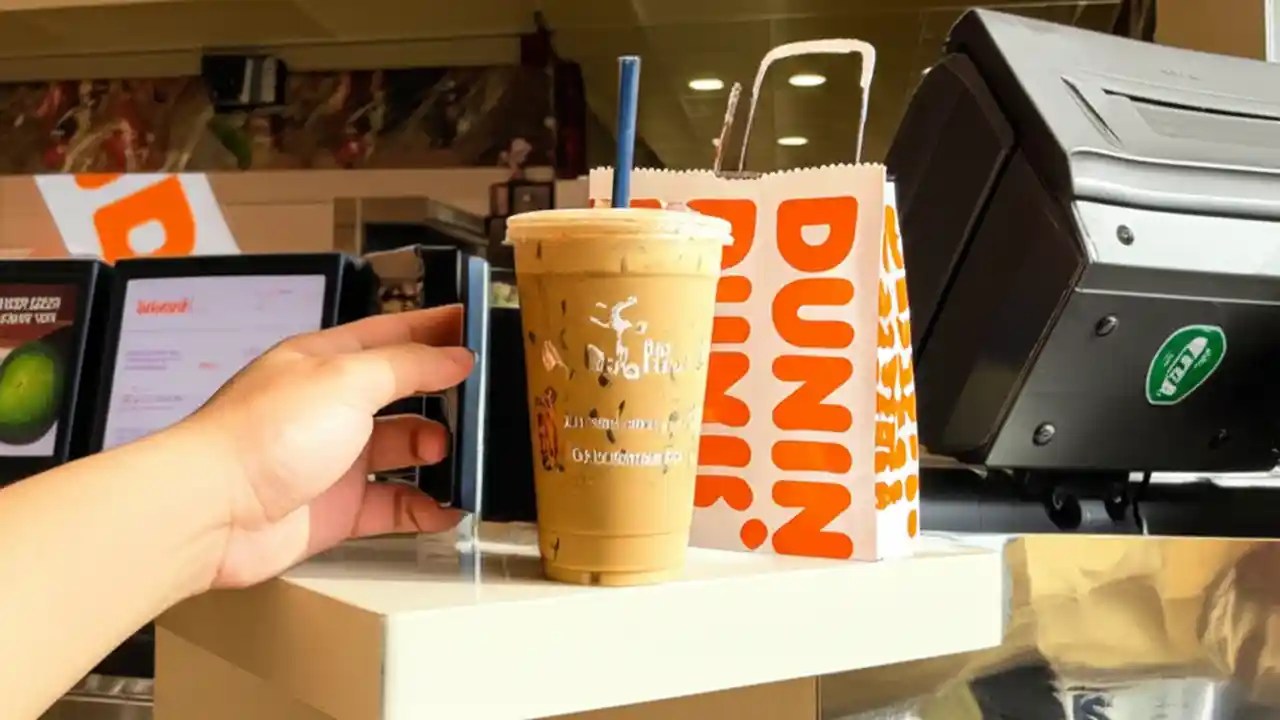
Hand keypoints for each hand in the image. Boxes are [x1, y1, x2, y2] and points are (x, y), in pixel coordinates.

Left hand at [178, 305, 474, 589]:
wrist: (213, 511)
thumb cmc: (267, 431)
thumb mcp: (347, 380)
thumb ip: (407, 367)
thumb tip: (455, 357)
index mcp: (327, 362)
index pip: (391, 335)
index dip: (433, 329)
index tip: (475, 327)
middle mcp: (332, 407)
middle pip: (402, 395)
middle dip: (442, 398)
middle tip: (481, 404)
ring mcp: (336, 460)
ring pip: (402, 451)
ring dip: (435, 453)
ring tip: (454, 457)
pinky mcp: (338, 510)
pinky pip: (393, 507)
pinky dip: (423, 508)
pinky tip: (448, 510)